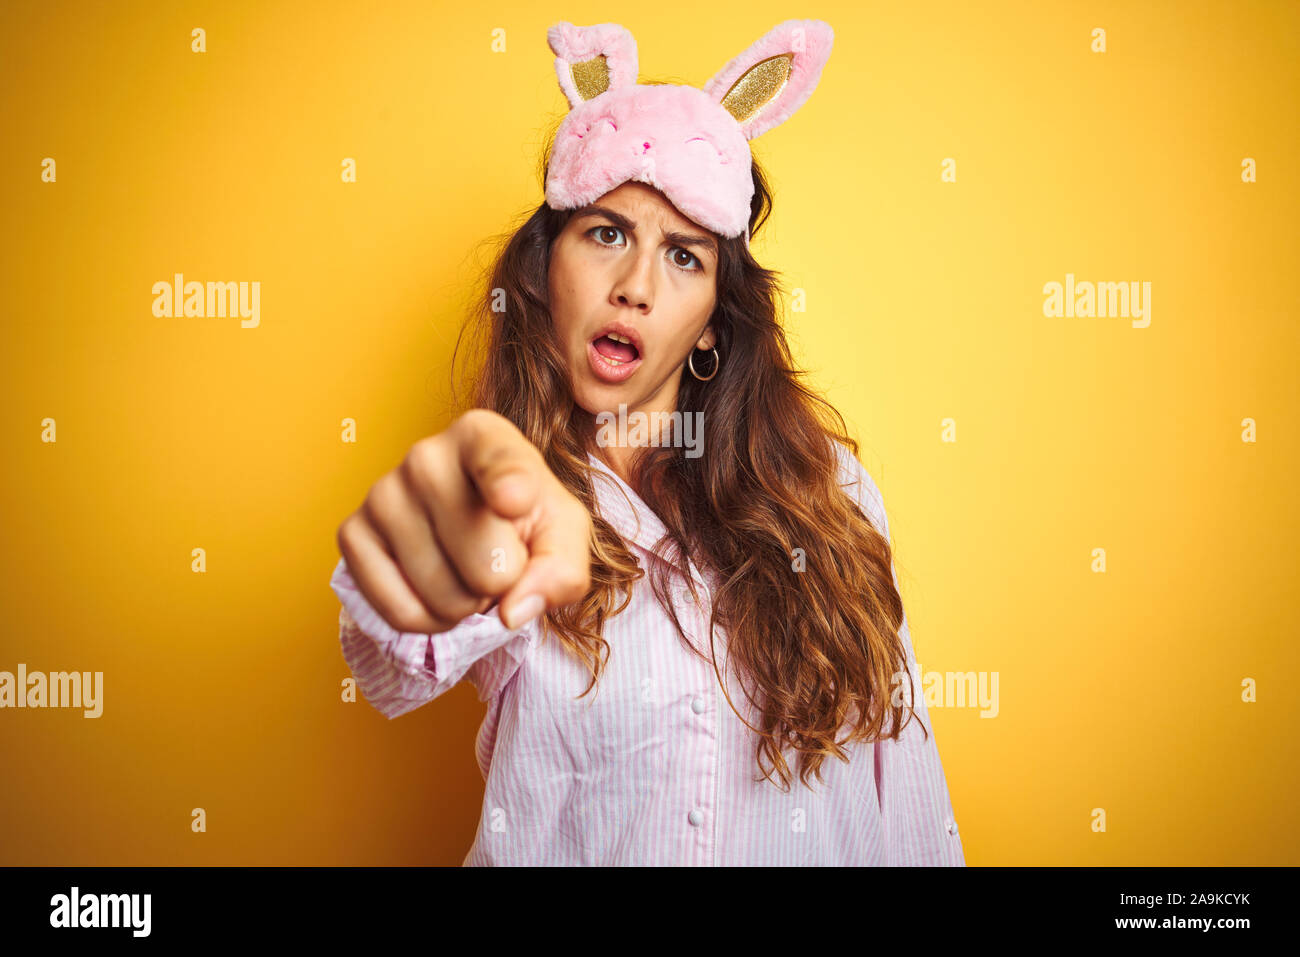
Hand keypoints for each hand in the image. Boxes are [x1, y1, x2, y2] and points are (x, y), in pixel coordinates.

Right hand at [337, 409, 592, 633]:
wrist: (465, 526)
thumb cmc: (522, 520)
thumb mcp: (563, 533)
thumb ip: (562, 569)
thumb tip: (513, 611)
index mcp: (485, 436)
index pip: (499, 462)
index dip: (508, 486)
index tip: (514, 500)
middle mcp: (426, 455)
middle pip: (488, 565)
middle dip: (505, 584)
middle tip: (497, 558)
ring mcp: (381, 493)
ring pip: (446, 598)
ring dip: (469, 605)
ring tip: (466, 569)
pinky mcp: (351, 534)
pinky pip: (402, 614)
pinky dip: (431, 622)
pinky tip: (436, 589)